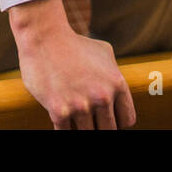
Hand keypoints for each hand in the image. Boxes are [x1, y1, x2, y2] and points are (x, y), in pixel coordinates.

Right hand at [9, 0, 135, 128]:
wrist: (44, 37)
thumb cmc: (74, 44)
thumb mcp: (104, 53)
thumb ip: (115, 75)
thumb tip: (119, 95)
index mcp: (116, 84)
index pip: (127, 120)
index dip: (117, 121)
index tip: (106, 118)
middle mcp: (102, 97)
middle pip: (109, 131)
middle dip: (99, 126)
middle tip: (89, 118)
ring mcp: (80, 106)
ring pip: (88, 134)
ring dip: (81, 127)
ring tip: (74, 115)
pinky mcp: (59, 111)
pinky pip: (65, 133)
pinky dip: (64, 129)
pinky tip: (61, 118)